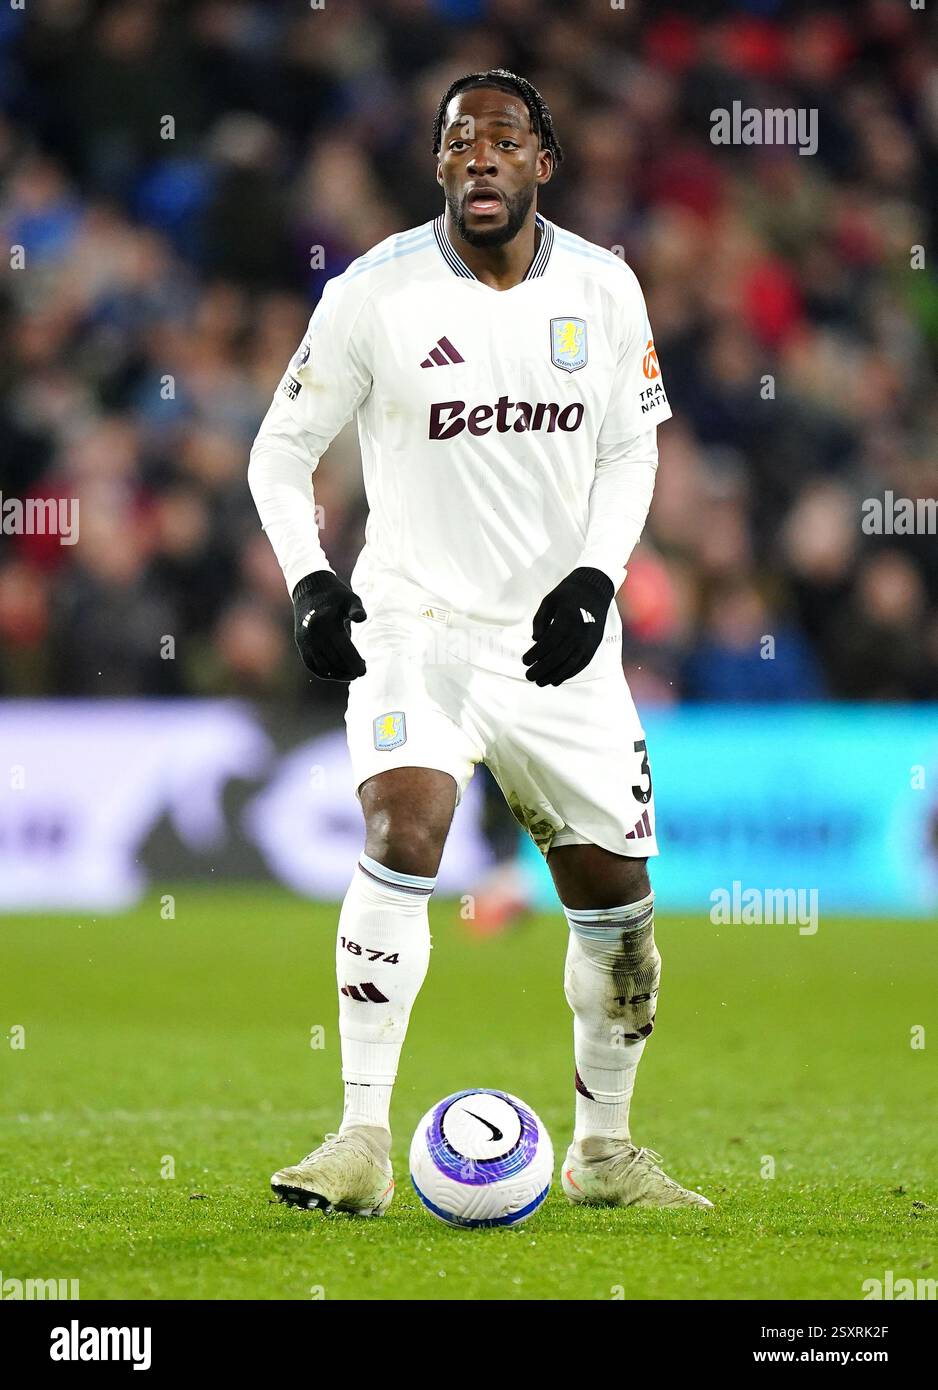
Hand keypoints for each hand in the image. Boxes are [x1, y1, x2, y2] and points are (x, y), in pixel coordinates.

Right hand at [291, 570, 366, 680]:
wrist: (310, 590)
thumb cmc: (336, 596)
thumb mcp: (350, 598)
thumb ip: (357, 609)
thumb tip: (362, 618)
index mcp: (327, 622)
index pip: (343, 649)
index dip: (354, 662)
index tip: (364, 671)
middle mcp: (313, 634)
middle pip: (333, 660)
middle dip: (348, 670)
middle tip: (361, 672)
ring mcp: (305, 641)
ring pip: (322, 666)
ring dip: (337, 674)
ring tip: (351, 674)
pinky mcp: (301, 645)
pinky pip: (312, 665)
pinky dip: (325, 673)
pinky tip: (338, 673)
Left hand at [522, 567, 614, 686]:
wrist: (596, 590)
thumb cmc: (568, 594)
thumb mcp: (549, 601)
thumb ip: (540, 620)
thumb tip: (535, 640)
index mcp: (566, 620)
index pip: (548, 643)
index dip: (535, 654)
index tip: (524, 660)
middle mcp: (578, 633)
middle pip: (558, 657)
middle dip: (541, 669)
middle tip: (528, 676)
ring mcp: (588, 642)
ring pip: (570, 664)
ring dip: (554, 675)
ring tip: (540, 682)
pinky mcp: (593, 646)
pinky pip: (580, 665)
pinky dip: (568, 674)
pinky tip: (556, 680)